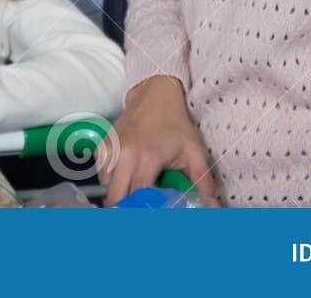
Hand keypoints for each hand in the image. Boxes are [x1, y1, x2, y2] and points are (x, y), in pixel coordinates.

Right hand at [100, 75, 217, 204]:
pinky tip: (125, 178)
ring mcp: (111, 149)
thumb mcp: (194, 152)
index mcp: (148, 157)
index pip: (138, 196)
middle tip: (140, 211)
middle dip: (127, 209)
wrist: (155, 95)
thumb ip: (203, 182)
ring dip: (117, 195)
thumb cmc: (175, 123)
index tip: (151, 215)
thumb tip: (210, 205)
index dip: (143, 210)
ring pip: (105, 187)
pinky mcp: (103, 145)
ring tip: (134, 195)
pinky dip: (110, 181)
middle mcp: (125, 153)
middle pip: (116, 196)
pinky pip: (100, 173)